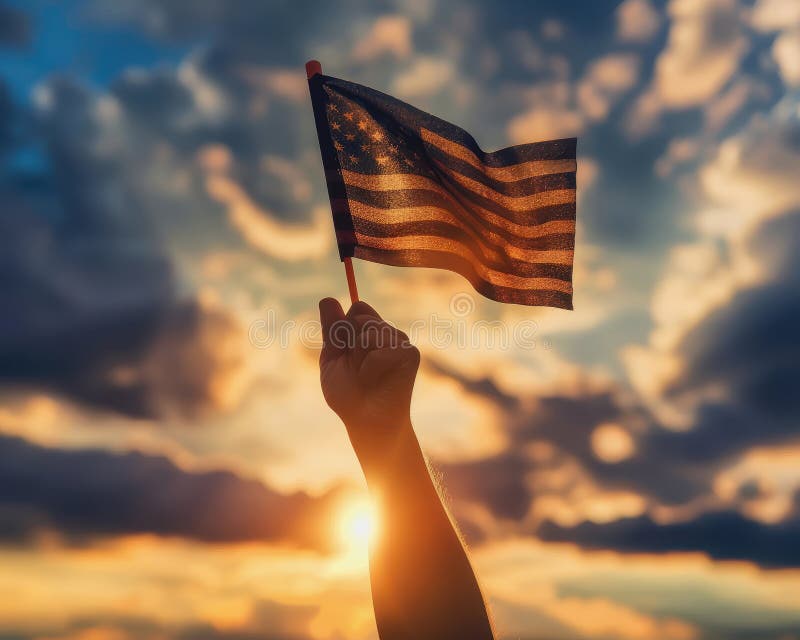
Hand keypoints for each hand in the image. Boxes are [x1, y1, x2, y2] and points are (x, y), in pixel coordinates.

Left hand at [318, 298, 419, 465]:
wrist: (366, 421)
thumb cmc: (348, 394)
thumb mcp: (332, 358)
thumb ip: (331, 330)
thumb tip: (327, 298)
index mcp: (369, 331)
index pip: (357, 308)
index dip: (343, 328)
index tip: (342, 351)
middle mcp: (386, 332)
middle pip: (360, 315)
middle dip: (349, 343)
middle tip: (355, 369)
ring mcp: (400, 341)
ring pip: (370, 329)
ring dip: (358, 357)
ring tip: (365, 376)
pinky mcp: (410, 354)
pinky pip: (381, 349)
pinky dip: (370, 367)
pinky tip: (374, 381)